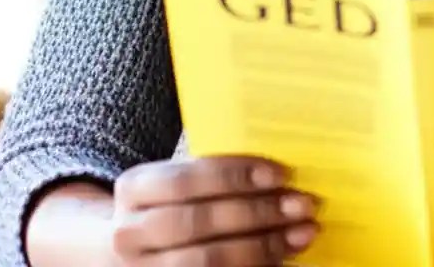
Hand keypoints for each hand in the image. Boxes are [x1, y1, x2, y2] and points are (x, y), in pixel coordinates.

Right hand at [109, 155, 319, 265]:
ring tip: (304, 232)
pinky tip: (284, 258)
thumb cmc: (168, 208)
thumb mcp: (173, 186)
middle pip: (198, 221)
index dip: (233, 177)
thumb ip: (211, 179)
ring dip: (264, 246)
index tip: (281, 174)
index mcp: (133, 189)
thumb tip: (278, 175)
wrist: (130, 253)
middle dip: (256, 212)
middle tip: (303, 204)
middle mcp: (129, 233)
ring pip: (208, 261)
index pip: (185, 179)